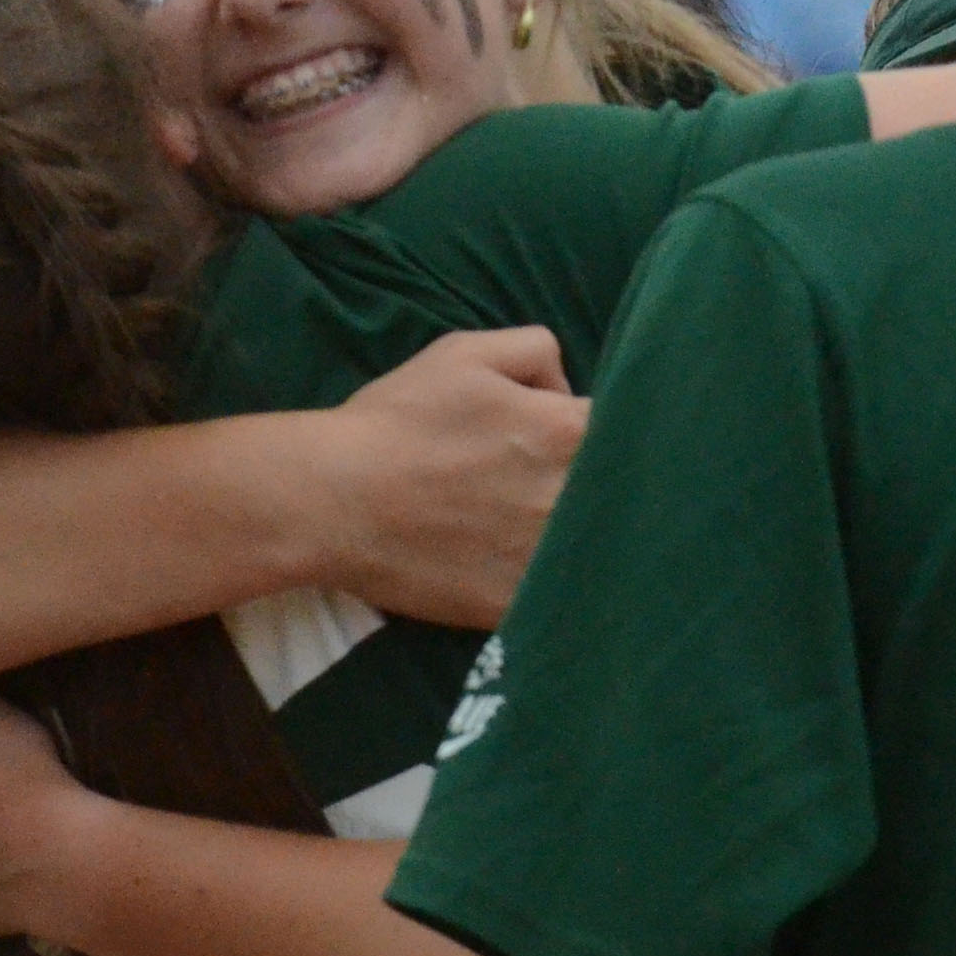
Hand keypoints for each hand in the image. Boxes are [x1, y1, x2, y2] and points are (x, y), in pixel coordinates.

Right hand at [318, 327, 584, 628]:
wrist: (333, 501)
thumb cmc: (396, 420)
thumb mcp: (464, 352)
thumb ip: (535, 351)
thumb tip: (566, 389)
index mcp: (567, 429)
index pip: (623, 431)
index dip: (597, 436)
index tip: (569, 444)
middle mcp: (570, 495)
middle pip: (613, 492)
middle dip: (590, 486)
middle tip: (542, 488)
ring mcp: (546, 556)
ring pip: (592, 548)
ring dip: (573, 537)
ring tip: (524, 530)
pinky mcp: (519, 604)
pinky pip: (556, 596)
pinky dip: (548, 586)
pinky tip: (517, 572)